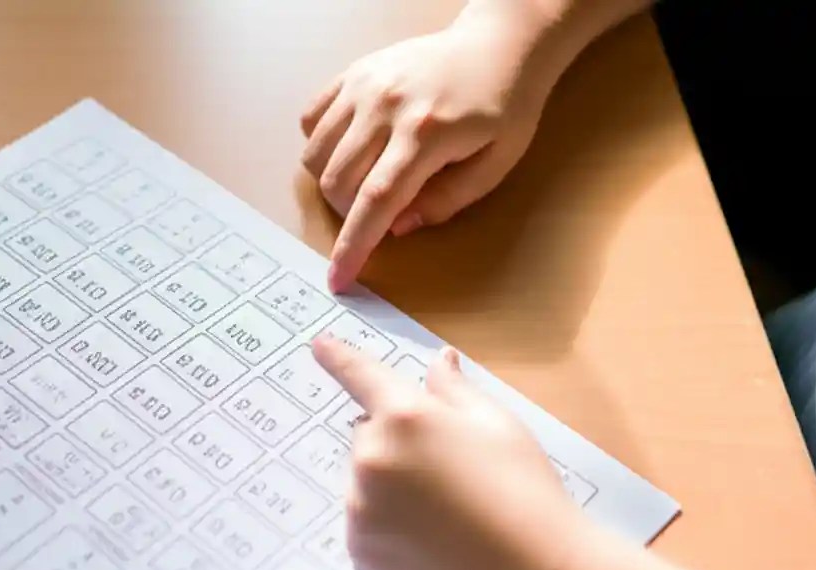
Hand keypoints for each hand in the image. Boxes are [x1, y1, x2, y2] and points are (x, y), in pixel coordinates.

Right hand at [301, 5, 554, 291]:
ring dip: (332, 184)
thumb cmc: (504, 107)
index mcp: (426, 133)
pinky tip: (349, 149)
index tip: (338, 278)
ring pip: (316, 154)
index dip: (354, 245)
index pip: (376, 201)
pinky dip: (321, 146)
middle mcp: (387, 106)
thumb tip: (397, 227)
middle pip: (338, 181)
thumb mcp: (495, 163)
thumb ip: (446, 201)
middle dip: (348, 215)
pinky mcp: (352, 73)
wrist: (500, 45)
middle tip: (377, 215)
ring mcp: (364, 85)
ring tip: (364, 181)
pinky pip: (311, 120)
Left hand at [312, 335, 588, 569]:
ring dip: (388, 484)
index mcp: (405, 416)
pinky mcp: (360, 548)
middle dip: (396, 442)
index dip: (338, 357)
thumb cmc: (523, 487)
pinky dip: (386, 523)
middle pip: (368, 435)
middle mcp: (371, 457)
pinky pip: (364, 520)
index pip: (361, 376)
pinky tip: (430, 537)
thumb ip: (455, 389)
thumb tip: (437, 360)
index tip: (318, 345)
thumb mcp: (497, 423)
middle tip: (446, 468)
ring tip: (444, 510)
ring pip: (364, 480)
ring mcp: (360, 506)